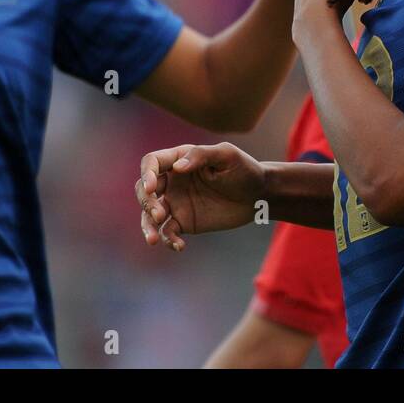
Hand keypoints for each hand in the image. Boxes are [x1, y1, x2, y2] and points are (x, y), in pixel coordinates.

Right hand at [135, 143, 265, 250]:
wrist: (259, 195)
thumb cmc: (244, 169)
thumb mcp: (227, 155)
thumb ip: (202, 156)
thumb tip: (177, 168)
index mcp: (179, 159)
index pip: (152, 163)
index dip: (147, 174)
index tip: (152, 187)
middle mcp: (172, 180)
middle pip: (144, 189)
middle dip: (146, 202)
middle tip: (158, 215)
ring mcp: (176, 202)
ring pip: (149, 214)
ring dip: (147, 225)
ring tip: (153, 239)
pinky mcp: (184, 222)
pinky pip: (168, 232)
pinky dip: (168, 240)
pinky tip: (179, 246)